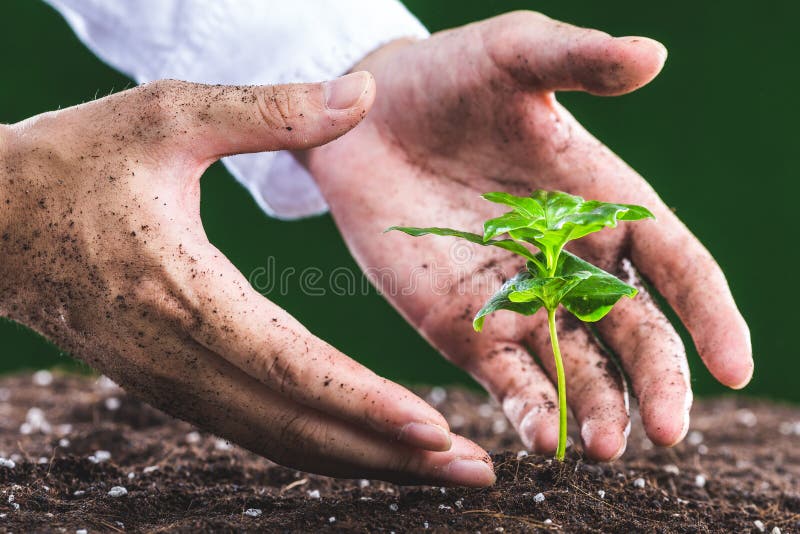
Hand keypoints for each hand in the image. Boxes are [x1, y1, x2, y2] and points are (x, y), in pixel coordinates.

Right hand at [0, 74, 494, 485]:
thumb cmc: (76, 160)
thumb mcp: (169, 115)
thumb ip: (270, 111)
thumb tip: (363, 93)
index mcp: (184, 292)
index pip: (290, 367)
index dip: (364, 404)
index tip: (435, 429)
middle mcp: (180, 358)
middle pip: (298, 429)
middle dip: (389, 457)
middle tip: (471, 475)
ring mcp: (173, 383)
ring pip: (281, 443)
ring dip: (363, 463)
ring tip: (438, 471)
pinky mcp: (173, 385)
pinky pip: (258, 428)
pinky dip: (321, 445)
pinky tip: (368, 448)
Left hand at [306, 11, 752, 460]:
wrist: (367, 115)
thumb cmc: (450, 77)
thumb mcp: (516, 55)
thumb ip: (579, 60)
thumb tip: (652, 54)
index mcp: (605, 204)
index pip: (676, 266)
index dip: (709, 315)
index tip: (734, 366)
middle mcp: (572, 263)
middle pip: (633, 334)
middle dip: (654, 381)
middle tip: (666, 431)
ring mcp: (519, 300)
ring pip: (574, 367)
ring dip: (595, 409)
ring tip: (604, 446)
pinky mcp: (464, 323)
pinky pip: (506, 375)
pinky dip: (529, 407)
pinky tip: (544, 439)